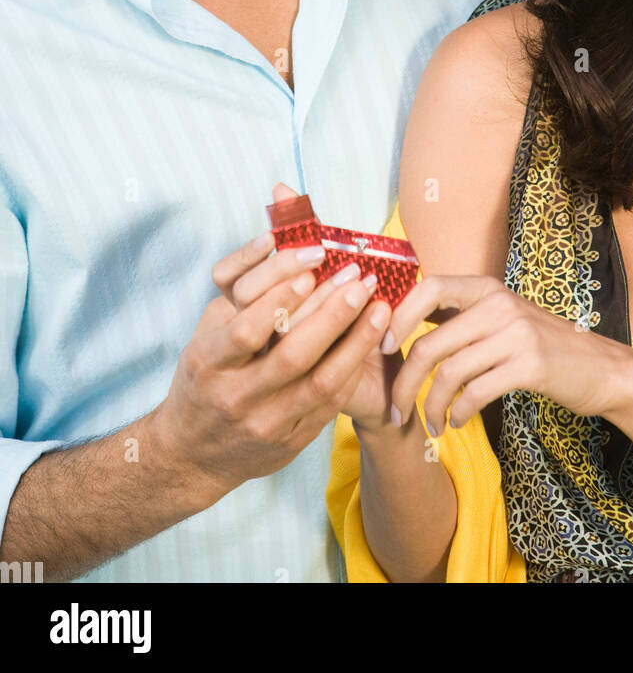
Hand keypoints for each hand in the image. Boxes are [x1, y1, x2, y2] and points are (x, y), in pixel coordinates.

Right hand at [152, 183, 392, 495]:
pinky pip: (331, 403)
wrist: (193, 453)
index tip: (311, 266)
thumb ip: (240, 291)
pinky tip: (370, 340)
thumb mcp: (207, 331)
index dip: (281, 297)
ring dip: (357, 340)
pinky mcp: (291, 443)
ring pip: (321, 382)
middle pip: (292, 355)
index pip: (247, 329)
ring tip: (380, 305)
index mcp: (208, 363)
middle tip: (360, 279)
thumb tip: (278, 238)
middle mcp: (236, 397)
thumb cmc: (204, 375)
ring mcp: (266, 425)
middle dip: (332, 313)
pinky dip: (353, 368)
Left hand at [382, 274, 631, 437]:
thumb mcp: (503, 317)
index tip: (383, 349)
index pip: (428, 287)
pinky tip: (457, 421)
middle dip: (404, 381)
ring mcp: (515, 333)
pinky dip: (458, 411)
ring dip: (431, 405)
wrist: (603, 368)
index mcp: (487, 287)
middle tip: (396, 408)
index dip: (398, 317)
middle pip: (429, 342)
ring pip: (448, 372)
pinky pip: (475, 392)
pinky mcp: (529, 365)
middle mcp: (498, 304)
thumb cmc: (545, 346)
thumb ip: (463, 315)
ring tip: (431, 423)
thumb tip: (407, 320)